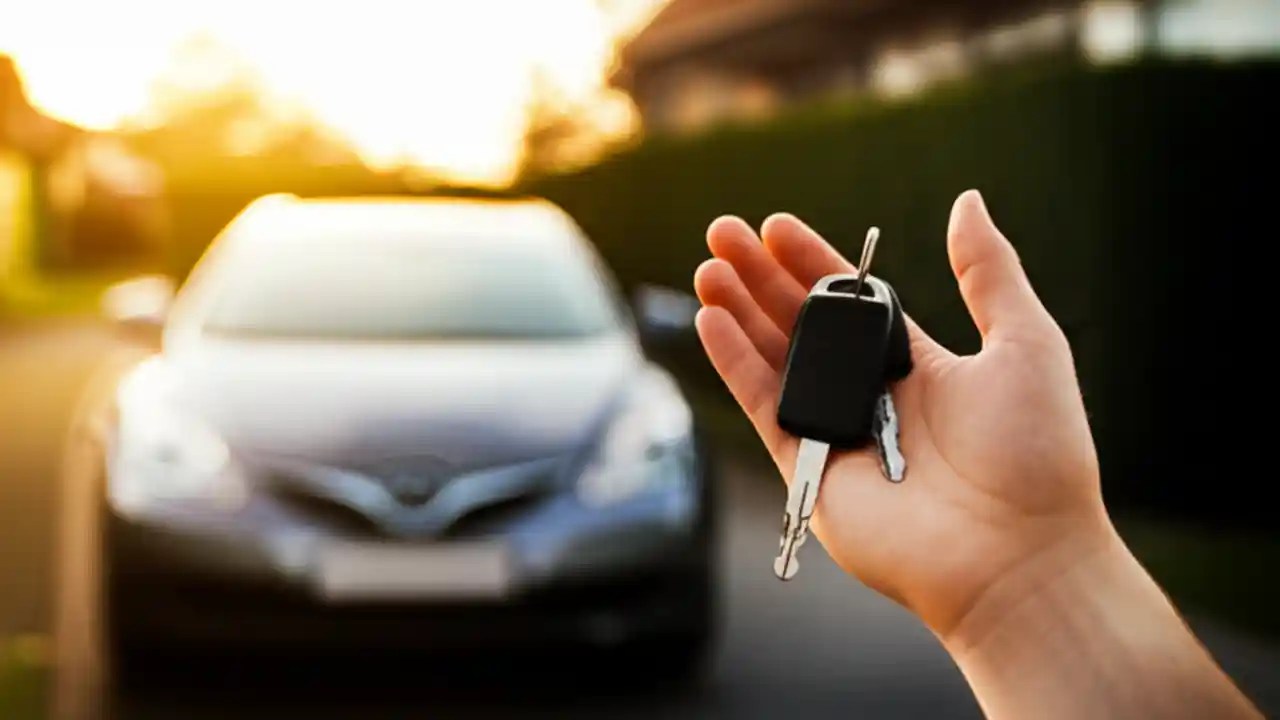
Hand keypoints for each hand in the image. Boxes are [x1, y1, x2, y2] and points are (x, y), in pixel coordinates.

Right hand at [693, 190, 1111, 638]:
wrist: (1017, 556)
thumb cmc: (1036, 454)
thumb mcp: (1026, 342)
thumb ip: (989, 272)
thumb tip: (966, 201)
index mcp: (919, 365)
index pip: (852, 302)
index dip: (812, 262)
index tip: (777, 226)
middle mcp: (871, 396)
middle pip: (801, 323)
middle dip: (760, 277)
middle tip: (723, 232)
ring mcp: (837, 432)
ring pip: (773, 360)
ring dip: (737, 311)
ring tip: (709, 267)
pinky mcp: (810, 470)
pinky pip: (764, 407)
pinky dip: (733, 364)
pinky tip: (711, 320)